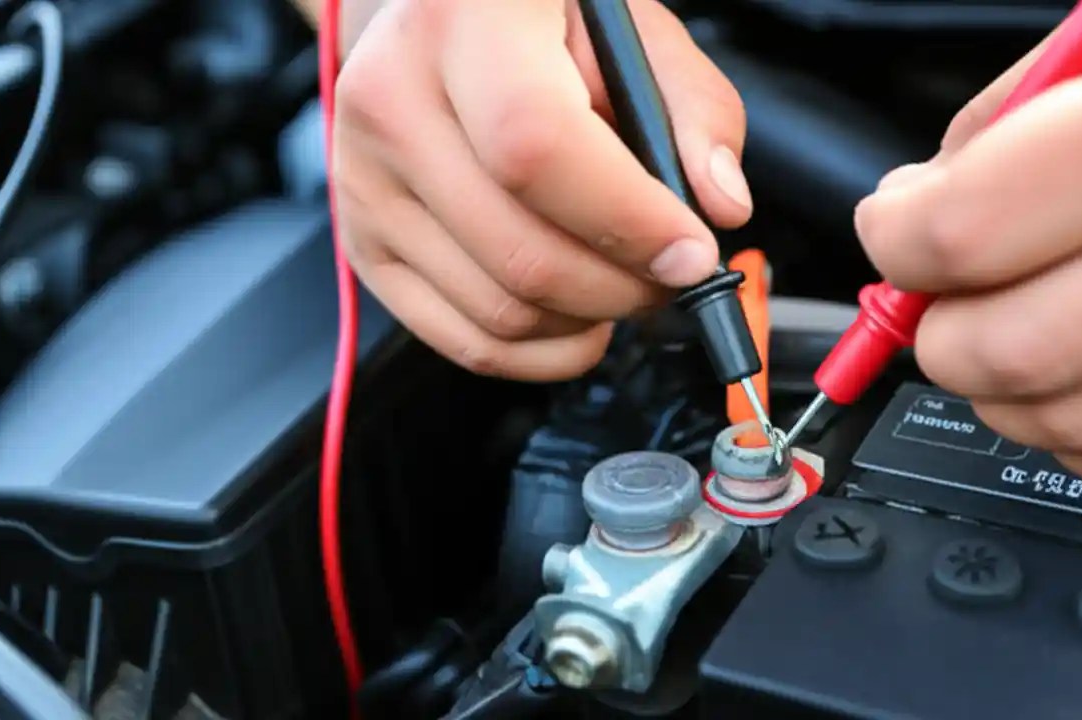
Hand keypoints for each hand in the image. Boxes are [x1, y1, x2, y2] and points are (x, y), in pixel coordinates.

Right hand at [332, 0, 750, 380]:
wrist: (440, 19)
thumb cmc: (540, 20)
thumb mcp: (633, 30)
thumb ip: (695, 111)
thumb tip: (718, 207)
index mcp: (465, 20)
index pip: (535, 147)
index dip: (626, 219)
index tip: (690, 251)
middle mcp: (391, 99)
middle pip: (520, 252)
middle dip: (624, 288)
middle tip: (671, 274)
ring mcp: (364, 180)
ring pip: (499, 311)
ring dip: (588, 322)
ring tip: (624, 283)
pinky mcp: (364, 244)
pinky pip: (464, 341)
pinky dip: (542, 354)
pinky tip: (578, 320)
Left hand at [856, 0, 1081, 493]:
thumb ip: (1019, 109)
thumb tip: (916, 209)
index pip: (964, 230)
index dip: (897, 238)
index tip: (896, 225)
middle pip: (1001, 348)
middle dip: (935, 327)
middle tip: (939, 291)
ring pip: (1058, 421)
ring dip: (994, 385)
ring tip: (1007, 321)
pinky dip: (1072, 430)